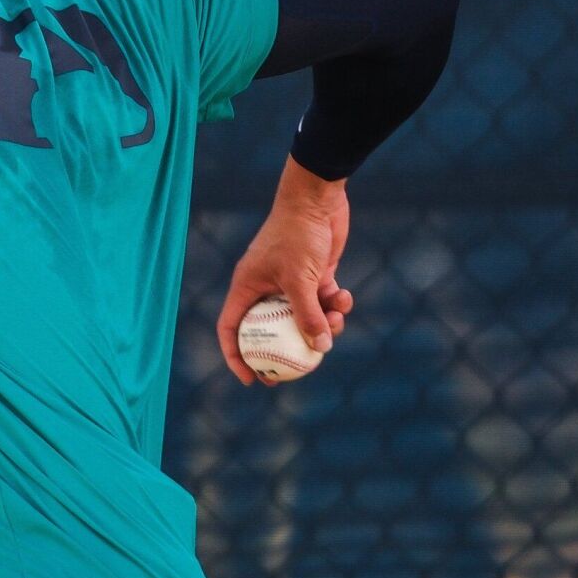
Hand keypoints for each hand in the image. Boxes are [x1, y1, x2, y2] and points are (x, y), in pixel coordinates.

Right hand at [216, 156, 353, 386]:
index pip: (231, 328)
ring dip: (322, 323)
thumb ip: (308, 314)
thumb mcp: (300, 279)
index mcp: (247, 287)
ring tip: (336, 319)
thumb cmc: (297, 234)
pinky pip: (323, 301)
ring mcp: (290, 282)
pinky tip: (345, 295)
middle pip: (270, 329)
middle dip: (287, 350)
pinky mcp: (315, 276)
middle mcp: (265, 287)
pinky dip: (336, 303)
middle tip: (300, 371)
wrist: (317, 199)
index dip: (236, 356)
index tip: (253, 378)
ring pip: (303, 317)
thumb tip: (320, 349)